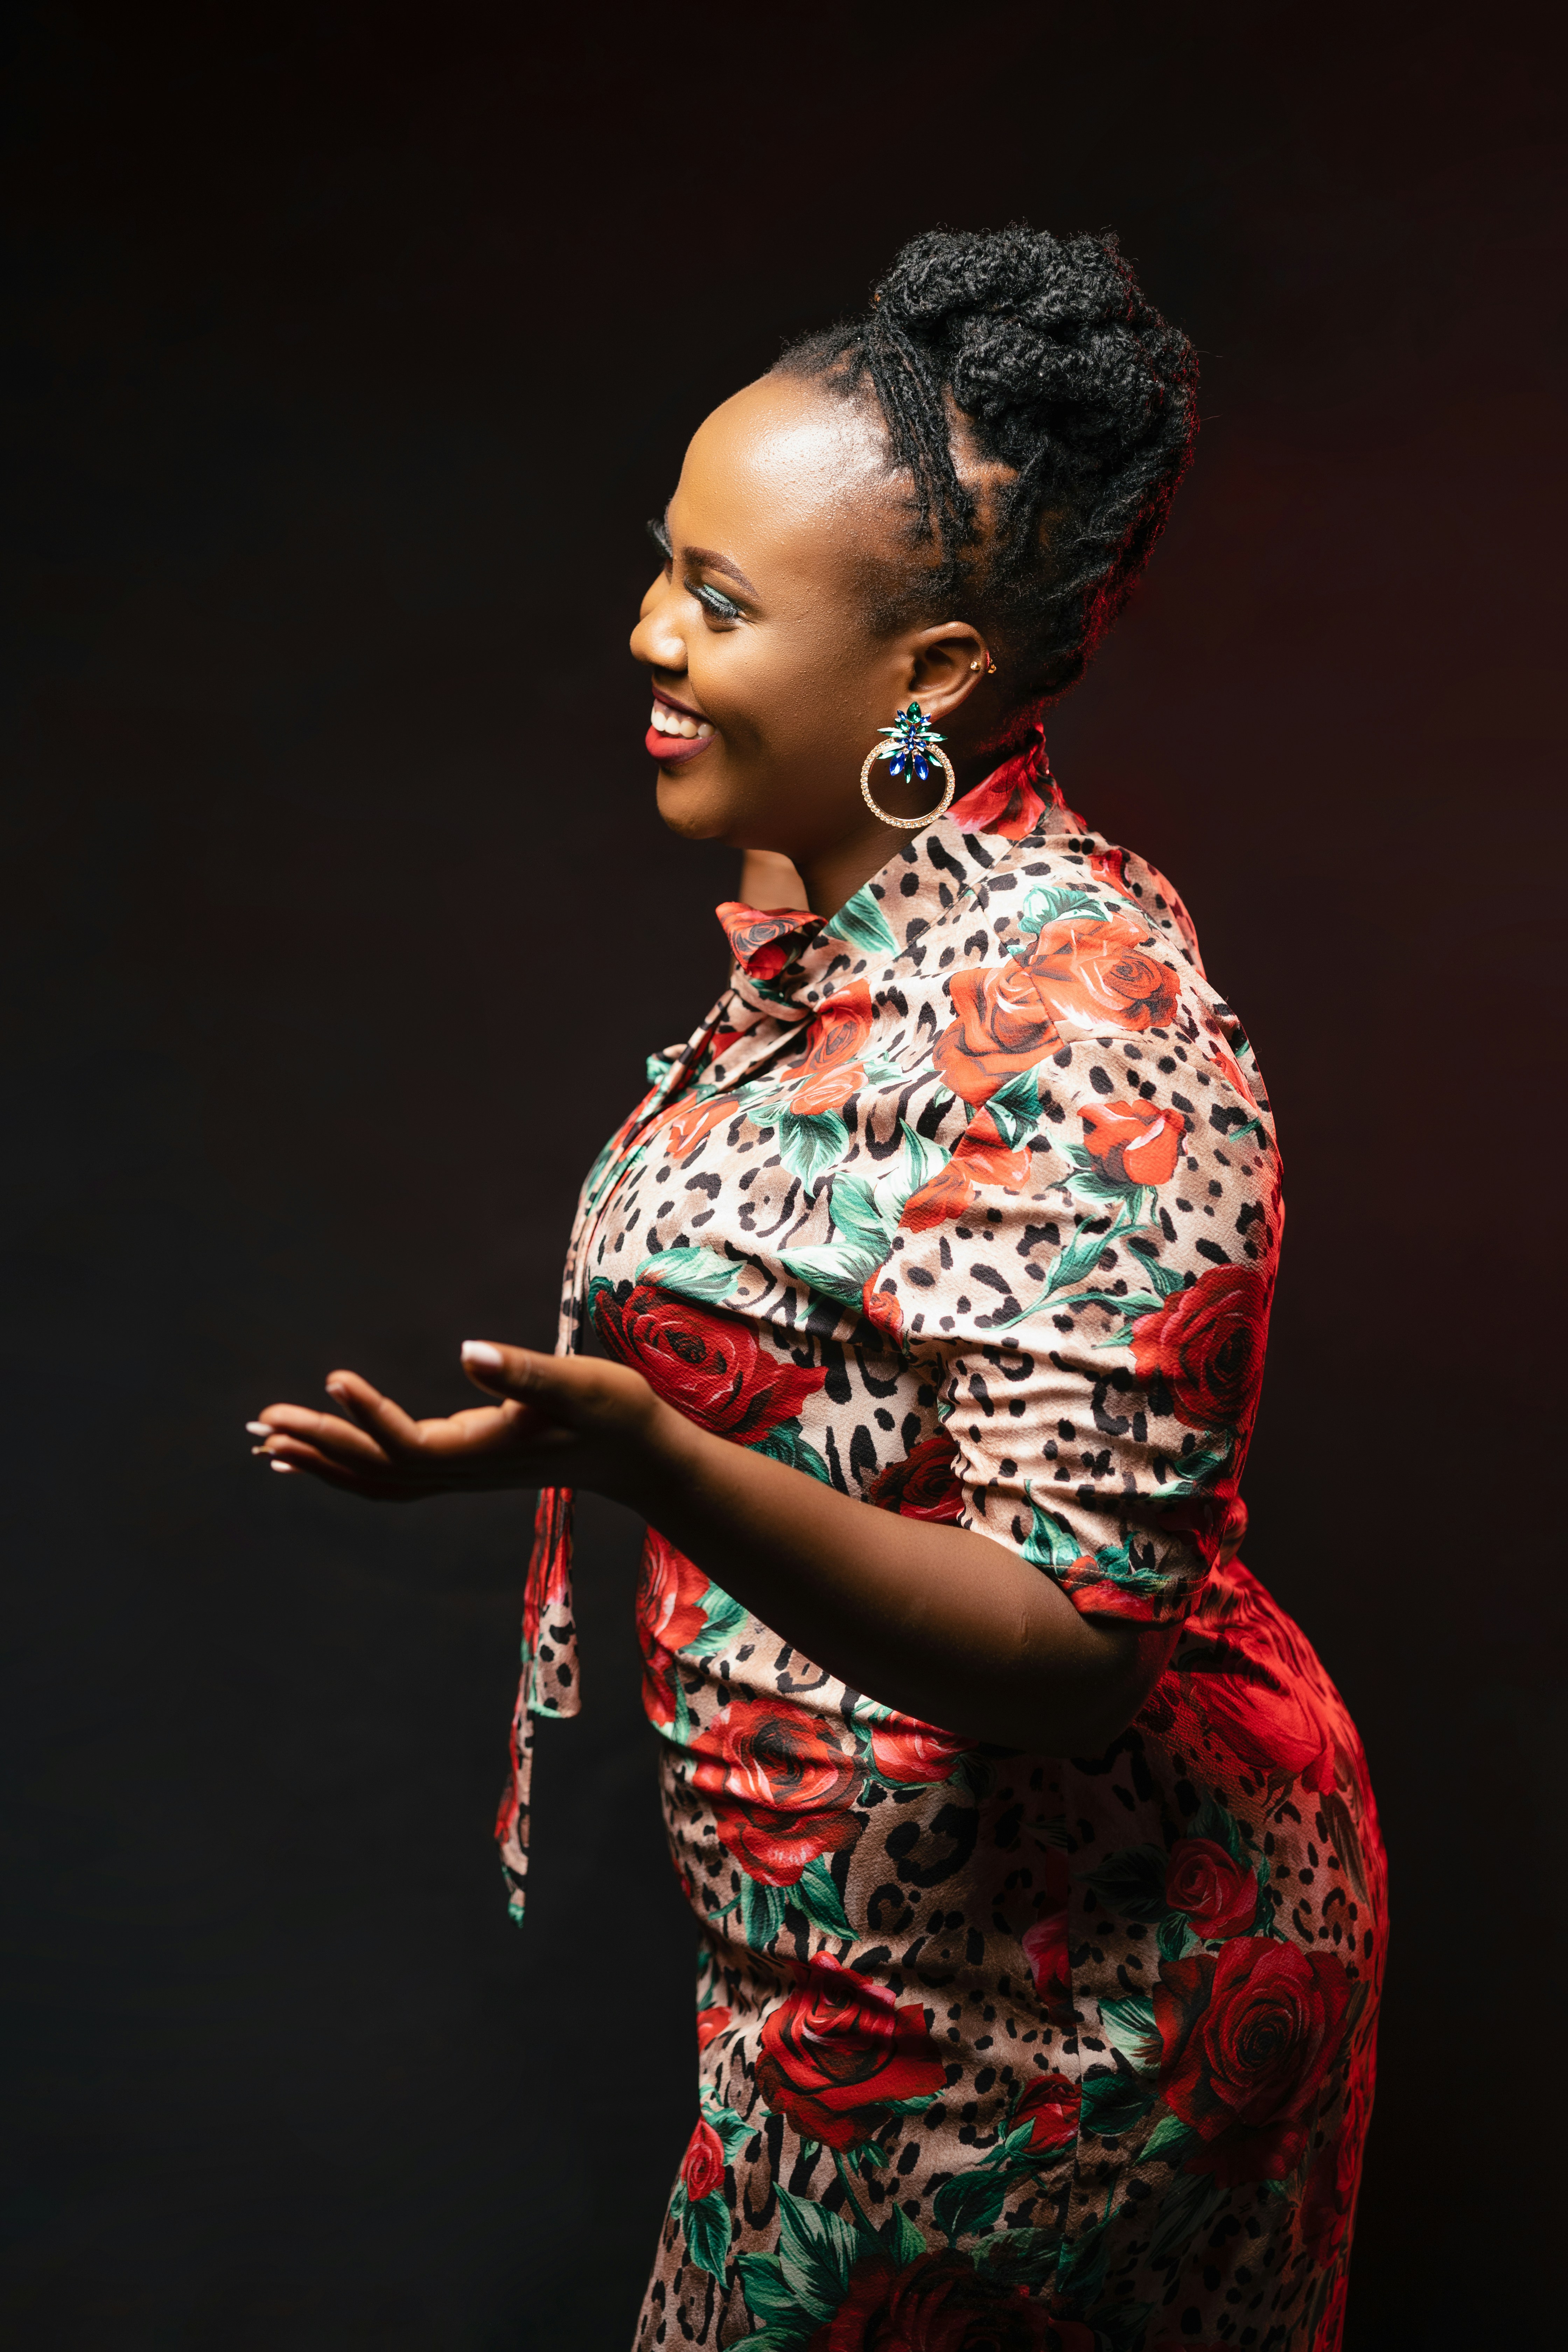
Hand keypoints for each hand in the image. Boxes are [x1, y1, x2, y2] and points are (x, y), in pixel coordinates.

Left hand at [247, 1343, 668, 1503]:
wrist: (638, 1453)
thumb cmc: (615, 1412)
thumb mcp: (579, 1385)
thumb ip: (525, 1372)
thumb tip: (468, 1351)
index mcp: (484, 1451)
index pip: (408, 1444)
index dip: (367, 1416)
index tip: (330, 1378)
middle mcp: (463, 1470)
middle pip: (375, 1468)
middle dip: (317, 1445)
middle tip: (260, 1422)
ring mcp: (461, 1472)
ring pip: (377, 1479)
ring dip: (323, 1461)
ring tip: (268, 1443)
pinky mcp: (464, 1463)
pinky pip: (392, 1473)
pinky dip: (350, 1464)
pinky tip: (324, 1449)